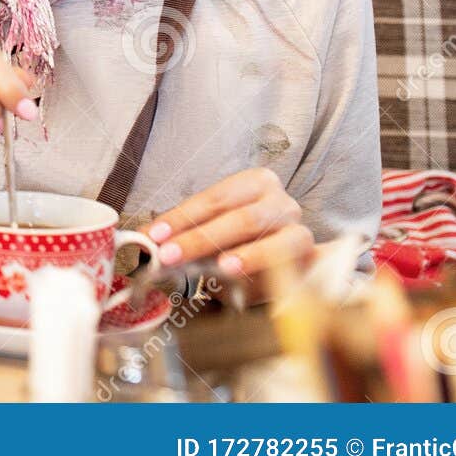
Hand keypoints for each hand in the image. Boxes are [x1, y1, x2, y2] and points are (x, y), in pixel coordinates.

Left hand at [144, 168, 313, 282]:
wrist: (292, 271)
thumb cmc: (246, 249)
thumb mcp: (214, 240)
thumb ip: (187, 238)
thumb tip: (148, 243)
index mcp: (252, 184)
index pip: (211, 199)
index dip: (180, 217)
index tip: (153, 236)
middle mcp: (276, 197)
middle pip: (233, 214)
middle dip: (196, 236)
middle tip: (168, 255)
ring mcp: (294, 221)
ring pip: (255, 227)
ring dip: (227, 247)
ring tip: (211, 264)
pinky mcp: (307, 249)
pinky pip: (281, 253)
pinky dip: (254, 260)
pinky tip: (234, 269)